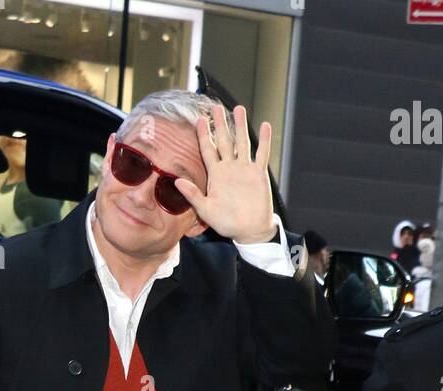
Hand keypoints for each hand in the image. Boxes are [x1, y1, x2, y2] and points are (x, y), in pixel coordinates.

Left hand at [173, 103, 274, 243]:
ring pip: (242, 142)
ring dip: (240, 126)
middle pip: (224, 141)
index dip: (204, 135)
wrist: (249, 231)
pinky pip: (262, 154)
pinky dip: (264, 140)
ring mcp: (244, 169)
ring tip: (238, 109)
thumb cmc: (227, 223)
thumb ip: (193, 194)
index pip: (208, 150)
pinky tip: (265, 125)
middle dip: (220, 124)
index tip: (200, 120)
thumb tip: (176, 181)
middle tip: (216, 107)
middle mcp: (229, 168)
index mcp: (216, 175)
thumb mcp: (206, 210)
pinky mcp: (258, 174)